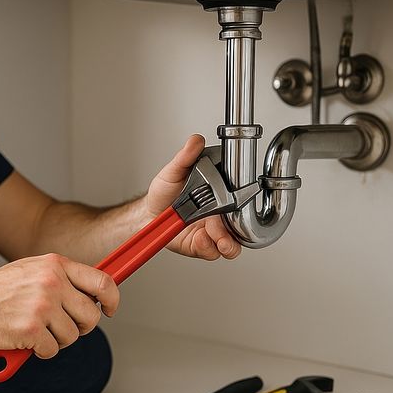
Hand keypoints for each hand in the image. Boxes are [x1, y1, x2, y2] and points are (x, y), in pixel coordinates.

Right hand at [0, 254, 118, 358]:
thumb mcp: (31, 270)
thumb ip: (60, 277)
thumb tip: (92, 292)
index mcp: (55, 265)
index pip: (102, 281)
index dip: (112, 299)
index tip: (110, 309)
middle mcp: (52, 282)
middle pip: (91, 315)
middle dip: (81, 327)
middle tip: (62, 327)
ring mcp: (42, 305)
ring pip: (73, 336)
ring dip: (57, 340)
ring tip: (36, 331)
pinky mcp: (32, 329)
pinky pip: (53, 350)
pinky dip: (40, 351)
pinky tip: (25, 340)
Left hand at [145, 134, 242, 260]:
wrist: (148, 213)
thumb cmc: (164, 191)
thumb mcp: (173, 171)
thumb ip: (185, 157)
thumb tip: (195, 140)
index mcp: (218, 196)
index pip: (241, 202)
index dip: (243, 206)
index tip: (237, 205)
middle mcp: (219, 215)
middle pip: (240, 227)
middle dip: (237, 230)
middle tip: (223, 225)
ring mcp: (212, 232)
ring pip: (231, 245)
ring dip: (227, 244)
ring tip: (217, 239)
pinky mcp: (201, 246)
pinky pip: (212, 252)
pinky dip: (208, 248)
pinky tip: (200, 239)